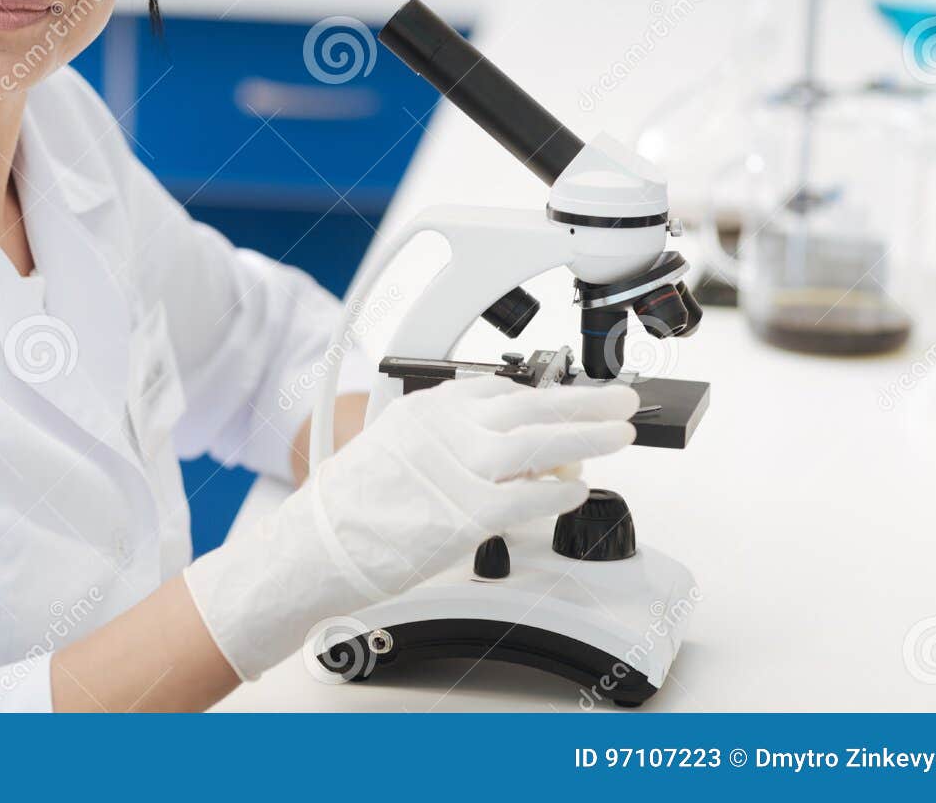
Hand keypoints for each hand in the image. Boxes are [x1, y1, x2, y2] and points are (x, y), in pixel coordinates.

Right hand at [183, 374, 638, 679]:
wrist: (315, 547)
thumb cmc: (347, 508)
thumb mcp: (393, 448)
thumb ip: (444, 438)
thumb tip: (494, 448)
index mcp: (424, 409)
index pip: (499, 387)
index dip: (545, 391)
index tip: (569, 394)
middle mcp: (443, 429)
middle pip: (530, 403)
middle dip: (584, 400)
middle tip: (620, 400)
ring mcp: (457, 469)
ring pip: (541, 441)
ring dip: (588, 436)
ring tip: (620, 434)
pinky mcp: (466, 513)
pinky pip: (528, 497)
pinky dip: (560, 491)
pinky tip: (579, 489)